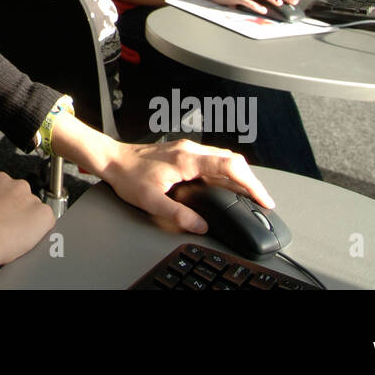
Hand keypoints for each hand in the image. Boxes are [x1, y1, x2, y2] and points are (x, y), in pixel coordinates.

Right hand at [0, 172, 55, 277]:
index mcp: (1, 180)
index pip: (9, 191)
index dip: (4, 205)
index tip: (1, 214)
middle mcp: (19, 186)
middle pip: (24, 200)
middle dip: (19, 212)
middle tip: (8, 226)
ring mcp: (34, 200)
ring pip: (36, 212)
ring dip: (29, 223)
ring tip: (15, 237)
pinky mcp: (45, 215)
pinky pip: (47, 224)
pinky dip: (40, 232)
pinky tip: (27, 239)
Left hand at [100, 139, 274, 234]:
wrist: (112, 159)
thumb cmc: (128, 176)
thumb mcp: (151, 201)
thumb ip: (178, 214)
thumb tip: (200, 225)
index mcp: (187, 160)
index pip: (230, 166)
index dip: (251, 183)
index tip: (262, 198)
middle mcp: (190, 150)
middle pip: (233, 160)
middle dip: (251, 180)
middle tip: (261, 200)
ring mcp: (187, 148)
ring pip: (224, 158)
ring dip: (240, 175)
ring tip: (249, 194)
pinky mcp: (183, 151)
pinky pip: (213, 159)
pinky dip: (227, 171)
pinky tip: (226, 184)